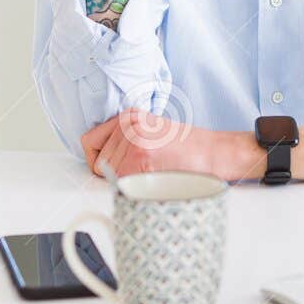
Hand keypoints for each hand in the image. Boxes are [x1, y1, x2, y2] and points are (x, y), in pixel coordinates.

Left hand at [81, 110, 259, 181]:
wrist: (214, 153)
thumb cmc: (188, 146)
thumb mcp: (151, 130)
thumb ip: (125, 138)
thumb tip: (99, 158)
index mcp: (130, 115)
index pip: (89, 142)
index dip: (97, 158)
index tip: (109, 166)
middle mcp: (129, 124)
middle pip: (98, 162)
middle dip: (114, 172)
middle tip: (141, 171)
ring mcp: (134, 141)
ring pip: (108, 175)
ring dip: (126, 180)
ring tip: (151, 172)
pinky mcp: (141, 159)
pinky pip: (121, 183)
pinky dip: (135, 188)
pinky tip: (154, 179)